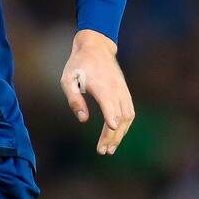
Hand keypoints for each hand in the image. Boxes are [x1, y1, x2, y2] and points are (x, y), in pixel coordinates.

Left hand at [60, 29, 134, 154]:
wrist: (96, 46)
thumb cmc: (78, 64)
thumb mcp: (68, 79)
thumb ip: (74, 100)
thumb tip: (84, 119)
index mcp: (101, 86)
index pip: (110, 105)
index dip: (112, 118)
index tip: (112, 130)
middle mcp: (116, 89)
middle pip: (120, 116)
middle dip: (113, 136)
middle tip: (103, 151)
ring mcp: (123, 90)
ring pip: (128, 116)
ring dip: (121, 134)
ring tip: (110, 148)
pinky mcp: (125, 92)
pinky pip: (130, 112)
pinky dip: (125, 125)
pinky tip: (117, 135)